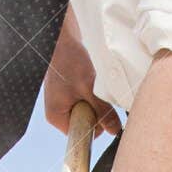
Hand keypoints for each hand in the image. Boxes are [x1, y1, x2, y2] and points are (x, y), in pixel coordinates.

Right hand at [44, 18, 120, 137]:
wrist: (62, 37)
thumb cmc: (69, 61)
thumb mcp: (89, 89)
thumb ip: (102, 112)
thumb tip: (115, 131)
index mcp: (56, 117)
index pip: (80, 134)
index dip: (94, 126)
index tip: (101, 110)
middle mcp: (57, 112)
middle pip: (84, 123)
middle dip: (95, 111)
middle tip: (94, 92)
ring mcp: (62, 102)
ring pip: (87, 111)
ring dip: (94, 100)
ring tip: (90, 83)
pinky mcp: (68, 92)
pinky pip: (85, 100)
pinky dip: (91, 92)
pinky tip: (88, 79)